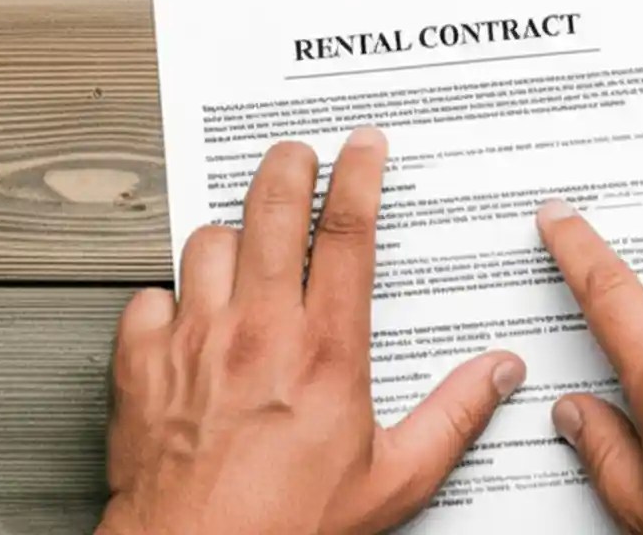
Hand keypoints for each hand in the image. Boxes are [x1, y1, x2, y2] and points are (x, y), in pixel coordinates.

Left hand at [98, 131, 525, 534]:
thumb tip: (500, 373)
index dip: (359, 175)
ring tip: (245, 248)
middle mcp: (259, 329)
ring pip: (207, 243)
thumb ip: (454, 416)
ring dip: (229, 237)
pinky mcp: (142, 362)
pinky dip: (167, 297)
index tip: (365, 146)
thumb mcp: (394, 478)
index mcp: (327, 350)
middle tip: (298, 153)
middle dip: (287, 166)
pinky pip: (149, 296)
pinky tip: (185, 316)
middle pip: (271, 209)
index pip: (347, 233)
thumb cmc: (287, 525)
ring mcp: (195, 339)